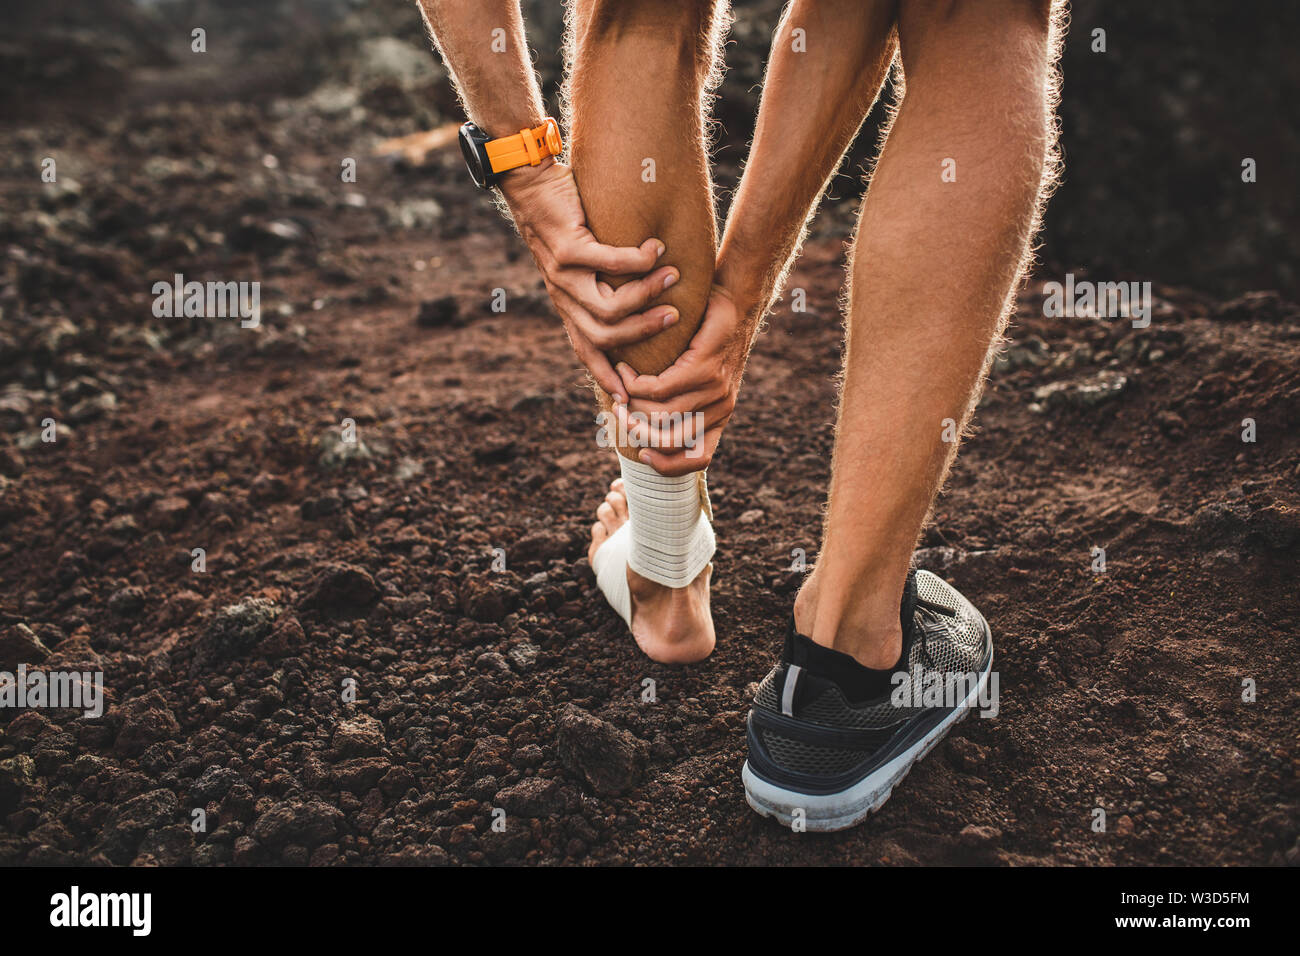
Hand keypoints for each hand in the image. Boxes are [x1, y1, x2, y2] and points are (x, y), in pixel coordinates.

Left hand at [500, 160, 679, 401]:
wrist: (529, 186)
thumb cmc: (563, 221)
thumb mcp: (580, 263)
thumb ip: (602, 284)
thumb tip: (640, 296)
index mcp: (566, 305)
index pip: (585, 350)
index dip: (605, 375)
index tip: (628, 396)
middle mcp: (563, 296)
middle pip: (604, 336)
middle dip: (642, 332)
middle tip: (674, 317)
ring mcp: (562, 275)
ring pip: (608, 307)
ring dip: (646, 294)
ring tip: (671, 277)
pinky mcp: (567, 249)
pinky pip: (609, 264)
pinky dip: (637, 261)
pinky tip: (654, 249)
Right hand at [613, 286, 747, 475]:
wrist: (736, 299)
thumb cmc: (712, 335)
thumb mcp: (704, 377)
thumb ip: (685, 402)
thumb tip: (650, 425)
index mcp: (721, 416)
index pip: (699, 459)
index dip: (667, 465)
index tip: (643, 453)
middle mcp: (721, 407)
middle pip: (670, 442)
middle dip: (636, 432)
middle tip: (618, 412)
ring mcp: (715, 389)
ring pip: (660, 416)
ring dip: (631, 406)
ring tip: (618, 391)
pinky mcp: (703, 368)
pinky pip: (659, 388)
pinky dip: (635, 383)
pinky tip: (625, 370)